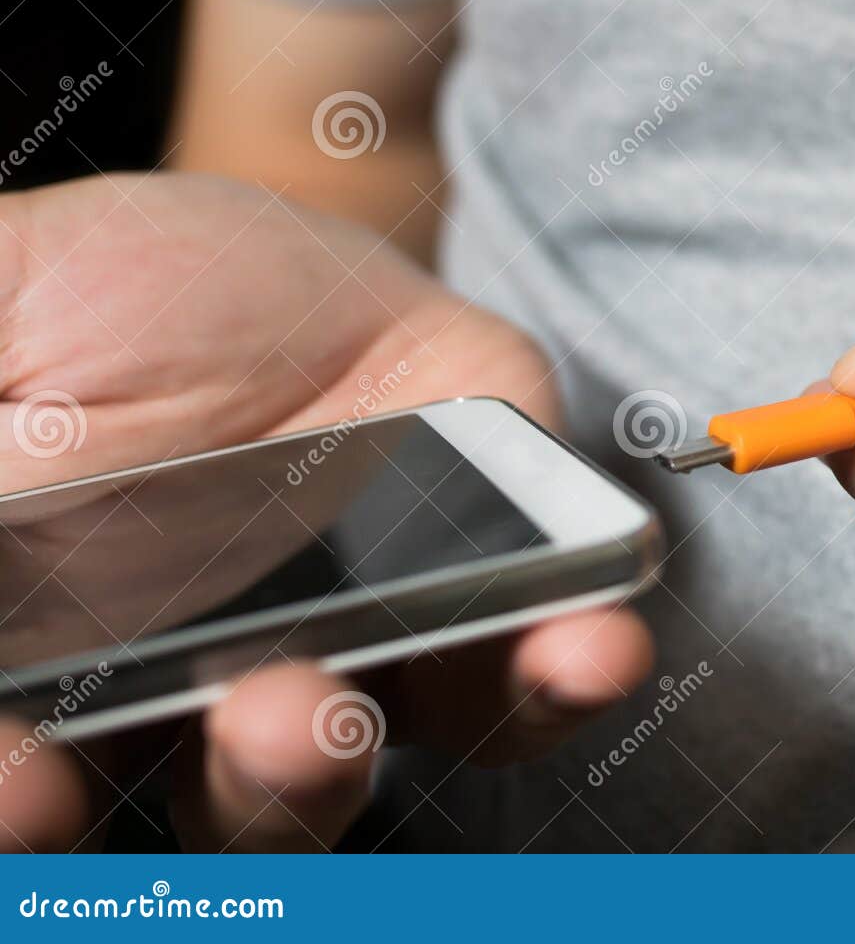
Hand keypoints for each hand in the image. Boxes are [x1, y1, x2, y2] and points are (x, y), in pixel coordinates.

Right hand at [0, 173, 651, 851]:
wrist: (290, 262)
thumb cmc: (119, 294)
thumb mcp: (7, 301)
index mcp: (56, 652)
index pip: (34, 770)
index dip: (20, 800)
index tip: (25, 787)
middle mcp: (188, 697)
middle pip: (194, 809)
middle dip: (227, 786)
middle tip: (246, 720)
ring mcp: (342, 665)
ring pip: (336, 780)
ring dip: (336, 767)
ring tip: (335, 709)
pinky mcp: (479, 610)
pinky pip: (514, 682)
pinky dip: (549, 681)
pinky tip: (581, 649)